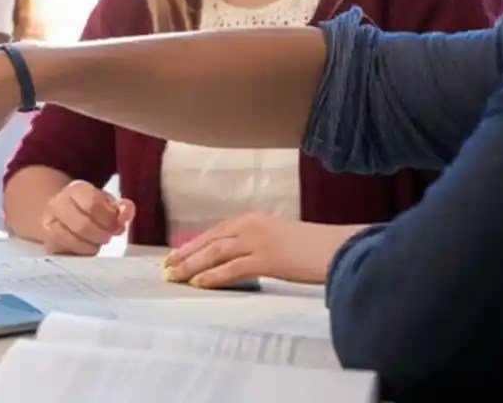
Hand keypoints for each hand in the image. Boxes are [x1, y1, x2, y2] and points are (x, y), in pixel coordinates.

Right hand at [41, 181, 134, 254]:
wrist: (60, 215)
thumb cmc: (88, 210)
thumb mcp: (106, 203)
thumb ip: (121, 208)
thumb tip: (127, 212)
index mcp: (75, 190)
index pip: (92, 204)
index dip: (108, 218)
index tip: (116, 225)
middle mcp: (57, 205)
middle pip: (82, 225)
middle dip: (101, 234)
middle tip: (108, 237)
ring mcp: (48, 225)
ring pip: (71, 240)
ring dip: (90, 245)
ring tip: (97, 243)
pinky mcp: (48, 244)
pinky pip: (65, 253)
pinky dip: (80, 254)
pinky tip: (86, 250)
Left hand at [162, 212, 361, 287]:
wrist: (337, 248)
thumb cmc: (311, 247)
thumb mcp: (277, 238)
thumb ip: (255, 244)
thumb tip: (235, 259)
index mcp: (252, 219)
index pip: (215, 232)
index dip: (193, 245)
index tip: (175, 255)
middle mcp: (251, 226)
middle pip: (210, 241)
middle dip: (185, 255)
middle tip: (166, 267)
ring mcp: (258, 241)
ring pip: (215, 253)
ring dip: (191, 266)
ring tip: (174, 276)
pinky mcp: (267, 259)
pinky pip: (232, 268)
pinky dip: (213, 276)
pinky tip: (198, 283)